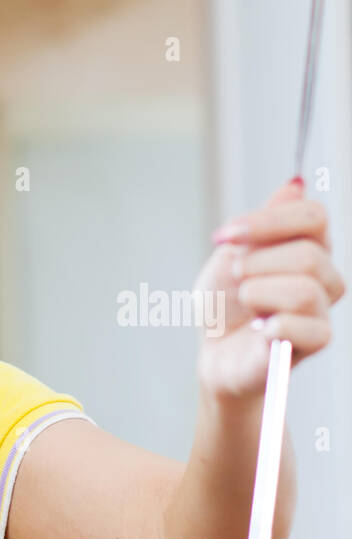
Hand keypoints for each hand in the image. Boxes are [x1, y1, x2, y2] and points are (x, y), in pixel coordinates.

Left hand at [195, 177, 343, 399]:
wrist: (213, 353)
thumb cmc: (224, 305)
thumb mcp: (232, 255)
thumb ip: (263, 223)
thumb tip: (295, 185)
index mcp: (309, 246)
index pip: (312, 216)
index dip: (267, 221)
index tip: (224, 236)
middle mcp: (325, 275)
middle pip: (307, 254)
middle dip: (255, 266)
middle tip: (236, 281)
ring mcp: (323, 308)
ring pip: (305, 290)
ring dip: (259, 296)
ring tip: (247, 307)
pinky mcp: (316, 342)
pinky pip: (308, 327)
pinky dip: (273, 327)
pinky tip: (260, 330)